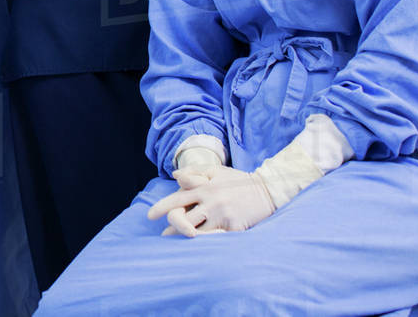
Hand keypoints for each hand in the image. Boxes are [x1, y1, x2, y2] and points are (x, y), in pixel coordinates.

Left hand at [147, 164, 274, 236]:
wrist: (267, 190)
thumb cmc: (238, 180)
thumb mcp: (216, 170)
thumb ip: (194, 172)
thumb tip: (175, 176)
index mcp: (204, 188)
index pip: (176, 199)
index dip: (161, 208)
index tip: (149, 216)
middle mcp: (211, 202)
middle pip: (183, 219)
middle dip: (172, 227)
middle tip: (165, 234)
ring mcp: (222, 216)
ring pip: (197, 232)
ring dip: (186, 237)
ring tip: (177, 242)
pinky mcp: (234, 227)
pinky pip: (215, 239)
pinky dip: (205, 243)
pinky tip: (198, 248)